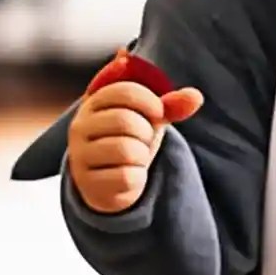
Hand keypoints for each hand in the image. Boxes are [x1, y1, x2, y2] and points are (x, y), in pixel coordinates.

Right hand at [67, 81, 203, 213]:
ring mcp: (80, 156)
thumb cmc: (131, 138)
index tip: (158, 112)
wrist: (112, 179)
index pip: (123, 91)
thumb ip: (171, 105)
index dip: (150, 101)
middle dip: (146, 132)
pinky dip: (138, 177)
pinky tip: (129, 175)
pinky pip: (126, 177)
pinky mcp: (88, 184)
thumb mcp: (149, 117)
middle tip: (142, 139)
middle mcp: (79, 127)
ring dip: (142, 155)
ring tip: (135, 157)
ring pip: (125, 150)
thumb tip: (196, 97)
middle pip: (124, 121)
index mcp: (93, 102)